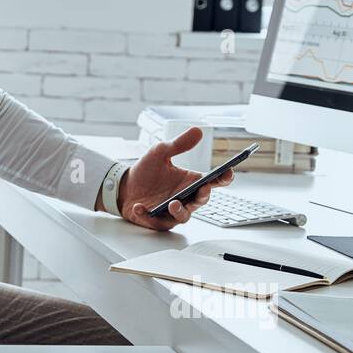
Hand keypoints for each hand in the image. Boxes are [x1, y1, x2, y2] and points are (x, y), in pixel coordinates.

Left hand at [116, 126, 233, 230]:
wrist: (124, 186)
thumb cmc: (146, 171)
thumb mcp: (160, 152)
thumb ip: (179, 144)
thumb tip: (198, 130)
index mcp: (190, 181)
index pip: (212, 181)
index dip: (223, 178)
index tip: (228, 172)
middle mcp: (185, 197)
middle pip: (201, 200)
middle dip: (204, 196)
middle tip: (203, 188)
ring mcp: (173, 211)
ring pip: (184, 216)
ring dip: (180, 211)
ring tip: (172, 203)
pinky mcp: (158, 220)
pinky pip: (157, 221)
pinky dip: (148, 215)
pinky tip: (139, 207)